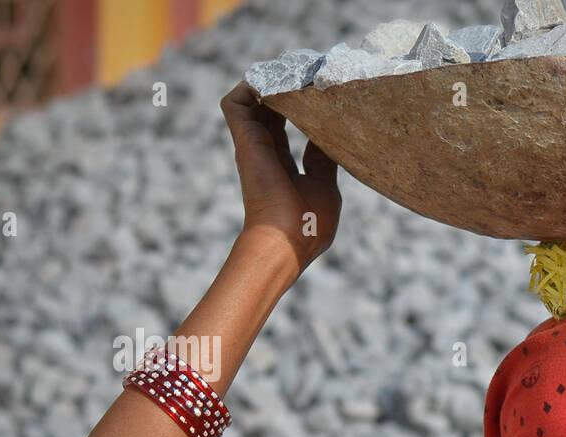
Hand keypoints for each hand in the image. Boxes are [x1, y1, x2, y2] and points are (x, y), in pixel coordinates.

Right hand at [220, 81, 340, 277]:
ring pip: (253, 102)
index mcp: (283, 167)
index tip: (317, 93)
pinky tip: (276, 77)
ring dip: (270, 82)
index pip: (286, 128)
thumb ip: (323, 160)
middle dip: (286, 89)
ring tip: (296, 66)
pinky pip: (236, 103)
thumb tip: (329, 137)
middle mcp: (265, 153)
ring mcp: (253, 146)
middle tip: (307, 70)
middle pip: (270, 110)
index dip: (300, 109)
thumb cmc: (309, 224)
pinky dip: (251, 86)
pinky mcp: (245, 140)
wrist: (284, 241)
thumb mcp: (324, 187)